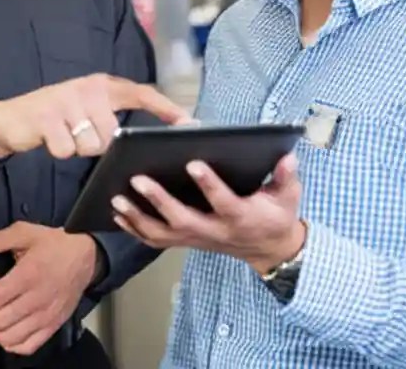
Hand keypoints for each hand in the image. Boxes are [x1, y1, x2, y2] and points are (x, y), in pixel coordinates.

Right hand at [0, 73, 189, 159]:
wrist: (11, 119)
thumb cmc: (57, 119)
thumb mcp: (87, 109)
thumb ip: (112, 117)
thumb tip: (142, 140)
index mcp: (102, 85)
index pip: (141, 93)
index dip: (167, 108)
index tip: (190, 123)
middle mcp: (87, 88)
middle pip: (114, 133)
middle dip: (100, 144)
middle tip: (80, 134)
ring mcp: (66, 100)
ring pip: (92, 144)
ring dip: (79, 148)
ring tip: (64, 134)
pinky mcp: (47, 116)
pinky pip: (67, 150)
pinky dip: (59, 152)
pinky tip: (50, 139)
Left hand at [0, 222, 97, 354]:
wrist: (87, 256)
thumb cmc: (55, 244)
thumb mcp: (23, 232)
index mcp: (28, 276)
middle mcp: (37, 300)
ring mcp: (46, 317)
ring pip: (9, 337)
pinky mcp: (53, 326)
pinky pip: (27, 346)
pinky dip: (10, 344)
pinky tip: (1, 332)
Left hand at [112, 154, 305, 273]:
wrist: (267, 249)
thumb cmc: (275, 215)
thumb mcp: (288, 196)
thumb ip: (286, 177)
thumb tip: (287, 157)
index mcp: (240, 216)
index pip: (224, 201)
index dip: (209, 184)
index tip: (193, 163)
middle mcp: (214, 230)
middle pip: (182, 219)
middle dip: (159, 200)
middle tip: (138, 179)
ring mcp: (197, 238)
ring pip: (162, 233)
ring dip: (138, 216)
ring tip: (117, 198)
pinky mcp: (186, 241)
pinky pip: (155, 240)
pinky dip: (134, 228)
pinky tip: (117, 213)